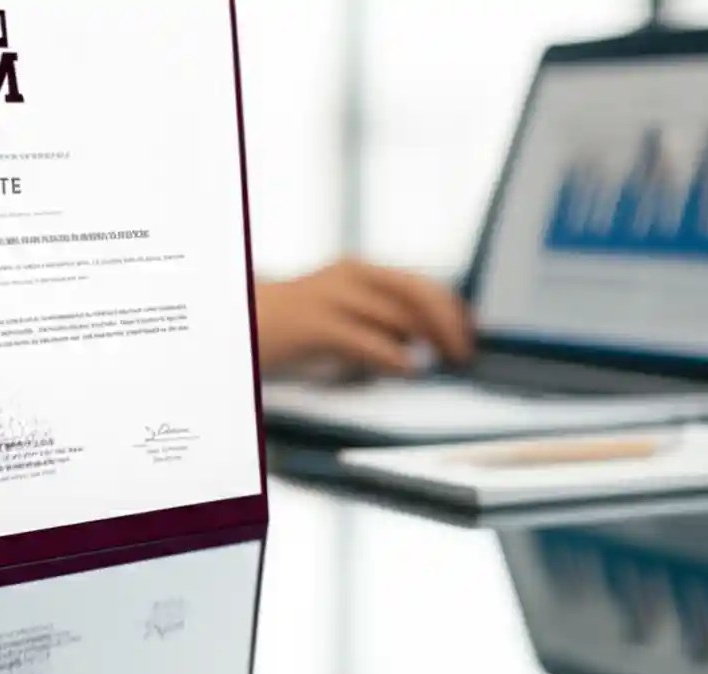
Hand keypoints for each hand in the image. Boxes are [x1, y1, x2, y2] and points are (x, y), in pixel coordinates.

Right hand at [255, 259, 472, 375]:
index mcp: (358, 272)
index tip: (472, 334)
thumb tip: (421, 344)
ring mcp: (329, 297)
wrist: (235, 324)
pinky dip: (391, 353)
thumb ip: (377, 324)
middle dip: (448, 322)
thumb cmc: (289, 328)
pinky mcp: (313, 325)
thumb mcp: (339, 317)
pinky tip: (408, 367)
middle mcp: (348, 276)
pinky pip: (363, 337)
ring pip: (395, 312)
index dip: (451, 308)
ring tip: (446, 361)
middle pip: (416, 292)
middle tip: (465, 352)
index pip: (420, 284)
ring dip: (429, 339)